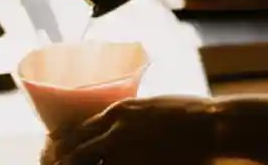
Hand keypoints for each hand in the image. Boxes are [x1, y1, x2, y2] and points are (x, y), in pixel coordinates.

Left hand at [41, 96, 214, 164]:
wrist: (213, 126)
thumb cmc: (191, 116)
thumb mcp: (153, 108)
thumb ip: (131, 118)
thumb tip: (117, 130)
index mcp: (119, 110)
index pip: (78, 129)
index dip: (62, 145)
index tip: (54, 153)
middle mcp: (116, 128)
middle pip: (74, 149)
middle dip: (60, 161)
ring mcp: (124, 149)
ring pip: (83, 162)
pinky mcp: (134, 164)